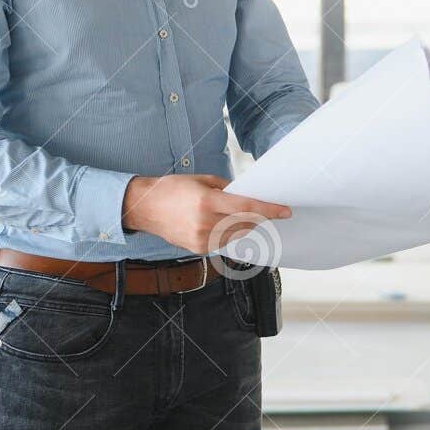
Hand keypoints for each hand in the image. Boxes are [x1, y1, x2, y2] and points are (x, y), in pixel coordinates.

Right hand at [121, 174, 291, 255]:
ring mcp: (201, 239)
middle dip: (259, 217)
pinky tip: (228, 224)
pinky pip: (224, 242)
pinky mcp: (198, 249)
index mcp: (207, 201)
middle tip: (270, 210)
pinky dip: (231, 233)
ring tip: (247, 216)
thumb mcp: (202, 180)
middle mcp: (205, 223)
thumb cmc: (172, 189)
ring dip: (246, 225)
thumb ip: (227, 189)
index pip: (247, 208)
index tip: (285, 210)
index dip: (269, 210)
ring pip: (237, 234)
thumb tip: (248, 197)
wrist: (144, 208)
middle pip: (245, 223)